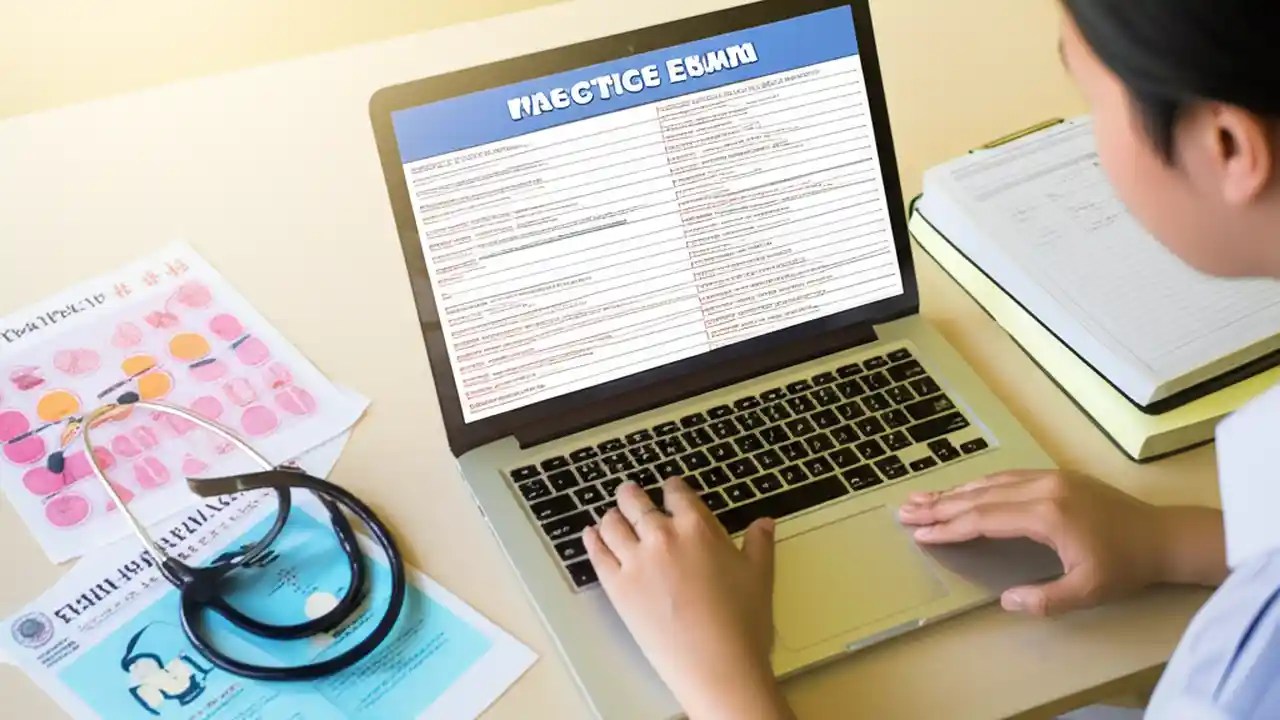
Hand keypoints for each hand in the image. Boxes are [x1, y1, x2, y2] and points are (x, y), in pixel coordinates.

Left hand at [584, 478, 792, 719]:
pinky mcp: (617, 587)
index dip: (672, 488)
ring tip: (611, 515)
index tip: (670, 488)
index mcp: (697, 528)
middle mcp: (662, 536)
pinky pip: (598, 555)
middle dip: (632, 495)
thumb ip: (759, 544)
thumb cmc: (743, 622)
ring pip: (612, 524)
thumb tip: (764, 523)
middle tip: (629, 493)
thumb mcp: (760, 576)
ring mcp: (635, 561)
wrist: (716, 664)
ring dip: (611, 515)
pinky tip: (590, 535)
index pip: (678, 494)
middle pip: (637, 503)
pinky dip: (592, 540)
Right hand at [898, 470, 1167, 615]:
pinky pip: (1007, 478)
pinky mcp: (1057, 477)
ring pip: (990, 483)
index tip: (921, 533)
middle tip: (905, 511)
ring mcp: (1049, 478)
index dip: (949, 527)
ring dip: (955, 491)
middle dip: (940, 505)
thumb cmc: (1126, 566)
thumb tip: (1006, 600)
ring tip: (924, 498)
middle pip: (980, 496)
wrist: (1164, 536)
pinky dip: (978, 485)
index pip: (984, 519)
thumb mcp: (1088, 591)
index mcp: (1046, 515)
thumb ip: (1046, 599)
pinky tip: (964, 490)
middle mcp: (1042, 489)